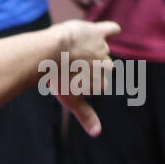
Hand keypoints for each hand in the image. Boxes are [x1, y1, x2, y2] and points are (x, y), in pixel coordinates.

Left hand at [54, 18, 120, 135]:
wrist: (51, 54)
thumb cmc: (59, 79)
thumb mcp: (72, 101)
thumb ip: (86, 116)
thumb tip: (97, 133)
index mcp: (101, 83)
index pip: (98, 87)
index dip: (84, 86)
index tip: (73, 84)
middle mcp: (106, 65)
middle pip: (100, 70)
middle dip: (87, 70)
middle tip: (71, 69)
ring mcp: (102, 48)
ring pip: (101, 52)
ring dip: (90, 54)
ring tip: (74, 54)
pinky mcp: (97, 32)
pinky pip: (110, 30)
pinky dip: (112, 30)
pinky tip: (113, 31)